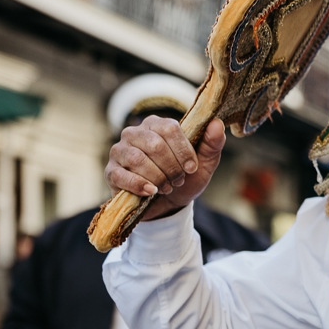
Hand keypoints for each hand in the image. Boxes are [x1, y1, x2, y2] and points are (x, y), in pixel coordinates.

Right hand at [106, 116, 225, 220]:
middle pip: (154, 145)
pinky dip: (139, 185)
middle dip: (172, 168)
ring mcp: (120, 151)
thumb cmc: (185, 179)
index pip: (170, 128)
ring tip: (167, 187)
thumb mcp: (204, 164)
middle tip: (179, 180)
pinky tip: (151, 192)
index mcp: (157, 125)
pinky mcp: (111, 171)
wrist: (169, 204)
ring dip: (158, 177)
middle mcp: (135, 133)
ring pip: (137, 159)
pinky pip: (121, 175)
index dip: (183, 151)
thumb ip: (212, 144)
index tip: (192, 168)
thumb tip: (217, 123)